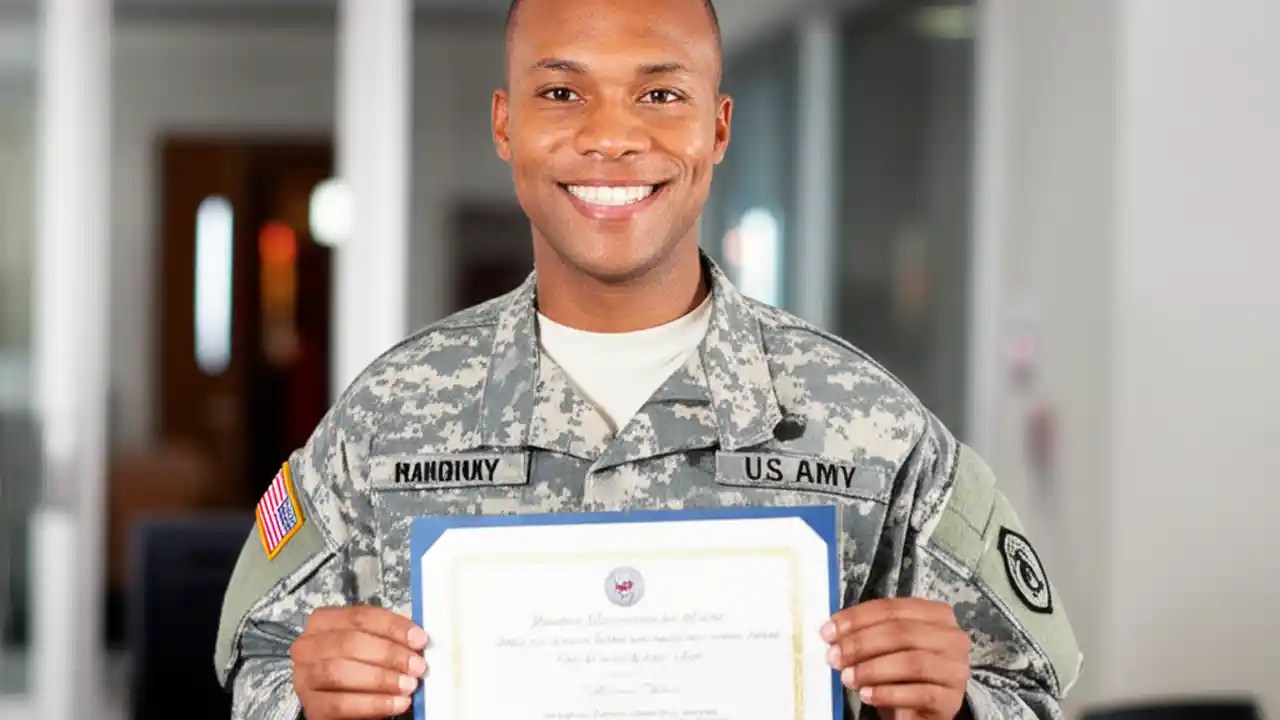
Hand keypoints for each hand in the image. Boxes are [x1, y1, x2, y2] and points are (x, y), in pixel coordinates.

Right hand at [290, 605, 429, 718]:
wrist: (339, 699)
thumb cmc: (356, 665)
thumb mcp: (368, 645)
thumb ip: (386, 638)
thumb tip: (417, 641)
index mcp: (323, 622)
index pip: (360, 616)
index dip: (393, 627)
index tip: (419, 639)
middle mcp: (307, 646)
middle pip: (349, 643)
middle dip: (389, 654)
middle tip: (416, 666)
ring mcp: (305, 677)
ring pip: (340, 673)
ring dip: (381, 679)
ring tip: (408, 686)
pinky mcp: (311, 706)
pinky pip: (341, 704)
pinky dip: (373, 704)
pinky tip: (396, 703)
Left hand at [820, 598, 970, 719]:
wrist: (923, 707)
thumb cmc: (903, 671)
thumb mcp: (886, 644)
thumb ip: (866, 632)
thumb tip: (832, 631)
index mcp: (935, 614)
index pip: (891, 608)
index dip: (857, 618)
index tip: (829, 631)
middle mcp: (951, 637)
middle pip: (901, 633)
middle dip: (861, 644)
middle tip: (834, 657)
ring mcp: (955, 668)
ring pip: (911, 663)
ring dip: (872, 669)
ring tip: (848, 678)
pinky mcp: (951, 699)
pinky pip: (919, 693)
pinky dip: (888, 693)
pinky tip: (867, 695)